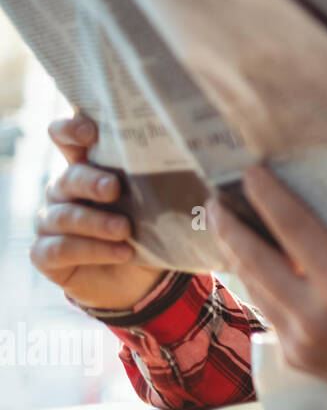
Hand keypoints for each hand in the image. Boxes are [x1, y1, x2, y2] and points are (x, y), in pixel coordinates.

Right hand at [31, 114, 166, 309]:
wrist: (139, 280)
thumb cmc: (148, 229)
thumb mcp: (157, 202)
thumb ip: (161, 180)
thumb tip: (198, 160)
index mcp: (87, 168)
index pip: (66, 138)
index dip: (70, 129)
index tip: (90, 131)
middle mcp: (63, 191)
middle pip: (68, 178)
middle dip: (90, 182)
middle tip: (114, 188)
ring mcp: (50, 222)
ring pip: (63, 215)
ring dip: (95, 222)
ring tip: (124, 229)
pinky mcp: (46, 254)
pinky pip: (59, 249)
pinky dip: (91, 250)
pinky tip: (121, 252)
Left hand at [209, 164, 326, 398]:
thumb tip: (313, 202)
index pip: (293, 228)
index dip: (267, 196)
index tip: (249, 172)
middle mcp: (315, 315)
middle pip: (254, 260)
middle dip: (230, 227)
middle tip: (217, 201)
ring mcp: (300, 340)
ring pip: (253, 287)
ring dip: (237, 256)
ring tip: (229, 228)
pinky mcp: (294, 356)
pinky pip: (267, 311)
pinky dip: (259, 284)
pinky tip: (254, 266)